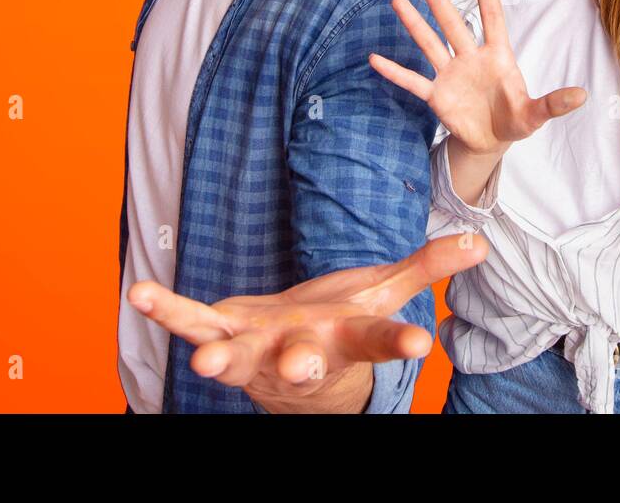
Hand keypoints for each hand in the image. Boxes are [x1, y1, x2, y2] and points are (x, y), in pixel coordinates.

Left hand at [128, 233, 488, 412]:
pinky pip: (191, 324)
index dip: (400, 342)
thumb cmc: (340, 327)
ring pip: (238, 356)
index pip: (380, 340)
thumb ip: (427, 267)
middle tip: (299, 367)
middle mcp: (302, 353)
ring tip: (200, 363)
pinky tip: (140, 290)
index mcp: (348, 340)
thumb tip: (480, 241)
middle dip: (300, 364)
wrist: (293, 377)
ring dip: (219, 358)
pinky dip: (165, 309)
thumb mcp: (385, 295)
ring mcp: (256, 352)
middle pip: (304, 360)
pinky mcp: (221, 339)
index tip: (426, 344)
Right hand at [369, 0, 586, 156]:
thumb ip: (555, 104)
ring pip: (429, 44)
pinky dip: (395, 72)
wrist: (493, 140)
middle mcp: (471, 58)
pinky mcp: (437, 96)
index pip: (491, 18)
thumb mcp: (537, 115)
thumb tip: (583, 95)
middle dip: (439, 1)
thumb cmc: (516, 120)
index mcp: (498, 56)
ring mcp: (451, 74)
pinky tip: (374, 59)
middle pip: (453, 25)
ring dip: (414, 24)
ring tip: (397, 0)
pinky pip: (413, 81)